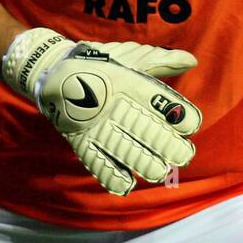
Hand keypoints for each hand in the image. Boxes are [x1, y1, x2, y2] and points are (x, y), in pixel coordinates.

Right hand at [2, 28, 201, 194]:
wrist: (50, 71)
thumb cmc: (99, 65)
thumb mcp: (129, 58)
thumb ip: (162, 61)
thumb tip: (192, 61)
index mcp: (130, 83)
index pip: (160, 100)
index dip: (181, 114)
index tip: (192, 124)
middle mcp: (115, 106)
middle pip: (149, 131)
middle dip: (172, 147)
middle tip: (185, 155)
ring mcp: (97, 126)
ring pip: (127, 151)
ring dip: (148, 165)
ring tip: (161, 171)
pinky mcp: (81, 141)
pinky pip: (97, 163)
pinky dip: (113, 177)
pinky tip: (127, 184)